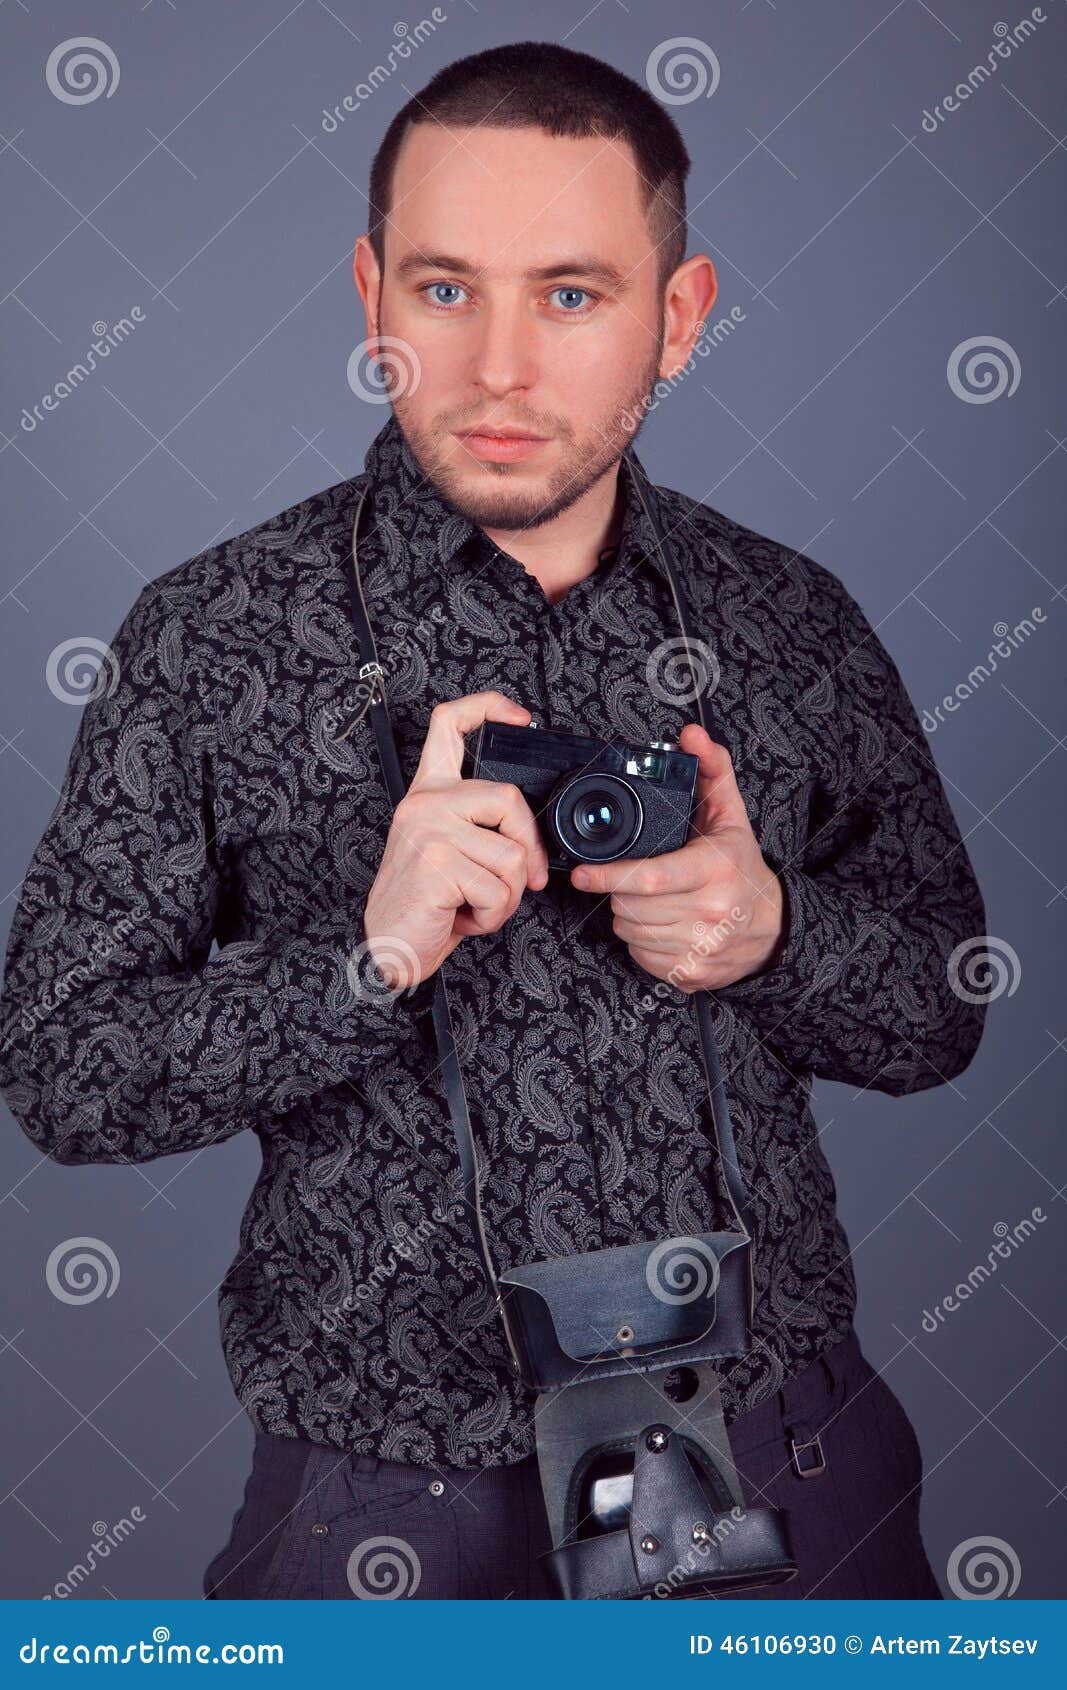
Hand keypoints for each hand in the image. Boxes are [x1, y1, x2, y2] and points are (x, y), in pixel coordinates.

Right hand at [363, 691, 549, 989]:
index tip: (519, 716)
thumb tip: (530, 835)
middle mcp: (425, 803)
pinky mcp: (437, 862)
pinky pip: (499, 889)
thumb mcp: (450, 853)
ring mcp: (429, 829)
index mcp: (428, 793)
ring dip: (507, 895)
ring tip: (475, 904)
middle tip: (522, 880)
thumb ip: (479, 828)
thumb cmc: (423, 905)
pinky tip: (464, 917)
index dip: (488, 707)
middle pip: (508, 798)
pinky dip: (493, 916)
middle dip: (528, 848)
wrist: (387, 946)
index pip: (450, 724)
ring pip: (511, 854)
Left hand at [569, 723, 784, 991]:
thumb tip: (691, 735)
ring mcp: (699, 948)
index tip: (582, 873)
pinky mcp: (689, 972)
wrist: (771, 928)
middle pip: (631, 904)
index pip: (649, 877)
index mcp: (715, 871)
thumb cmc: (742, 868)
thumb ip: (711, 769)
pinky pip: (640, 954)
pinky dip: (639, 939)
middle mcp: (709, 912)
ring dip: (627, 913)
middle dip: (619, 889)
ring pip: (630, 930)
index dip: (609, 876)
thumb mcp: (731, 815)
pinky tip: (658, 922)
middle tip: (631, 876)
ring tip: (648, 898)